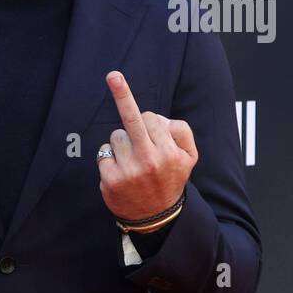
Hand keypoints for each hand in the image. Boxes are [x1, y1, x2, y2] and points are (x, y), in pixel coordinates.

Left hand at [97, 70, 197, 219]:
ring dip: (121, 143)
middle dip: (123, 94)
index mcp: (170, 152)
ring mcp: (129, 171)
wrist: (157, 216)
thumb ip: (181, 131)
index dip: (148, 120)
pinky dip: (109, 159)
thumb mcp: (189, 157)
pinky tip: (120, 172)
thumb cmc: (170, 178)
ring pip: (115, 137)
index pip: (151, 119)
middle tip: (113, 75)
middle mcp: (150, 160)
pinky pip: (103, 153)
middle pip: (132, 120)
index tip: (136, 103)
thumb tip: (159, 119)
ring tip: (133, 161)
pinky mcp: (110, 181)